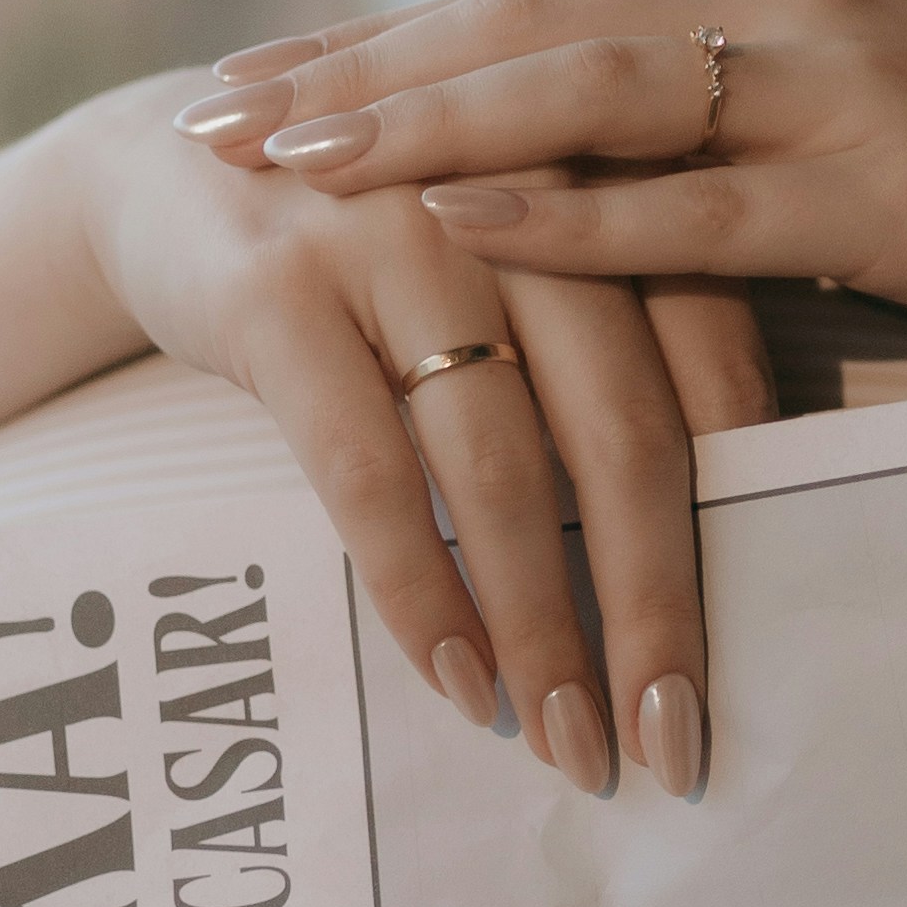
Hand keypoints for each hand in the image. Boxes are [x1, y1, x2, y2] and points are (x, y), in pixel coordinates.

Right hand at [68, 92, 771, 795]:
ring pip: (501, 464)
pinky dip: (418, 586)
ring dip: (542, 625)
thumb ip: (608, 348)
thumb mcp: (512, 258)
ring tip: (565, 739)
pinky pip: (368, 470)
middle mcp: (519, 199)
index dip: (747, 519)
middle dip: (654, 607)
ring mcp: (394, 236)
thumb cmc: (379, 241)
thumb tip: (706, 544)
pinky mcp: (275, 288)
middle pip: (624, 432)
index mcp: (608, 188)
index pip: (712, 368)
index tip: (747, 641)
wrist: (158, 161)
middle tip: (671, 744)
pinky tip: (453, 676)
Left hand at [178, 0, 906, 337]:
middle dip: (354, 74)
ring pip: (581, 92)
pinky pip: (701, 203)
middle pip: (518, 29)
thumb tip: (632, 214)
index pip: (535, 11)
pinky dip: (570, 212)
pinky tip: (458, 228)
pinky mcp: (896, 189)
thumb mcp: (885, 135)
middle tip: (207, 115)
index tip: (254, 81)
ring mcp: (838, 88)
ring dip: (418, 123)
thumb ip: (756, 154)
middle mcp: (782, 11)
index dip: (385, 46)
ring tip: (283, 164)